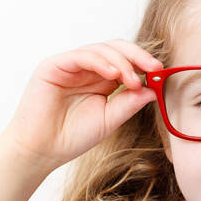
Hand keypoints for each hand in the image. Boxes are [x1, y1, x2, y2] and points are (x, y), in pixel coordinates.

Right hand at [2, 40, 163, 169]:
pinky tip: (113, 74)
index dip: (143, 63)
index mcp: (101, 81)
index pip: (126, 62)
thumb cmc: (71, 137)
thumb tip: (154, 89)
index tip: (160, 73)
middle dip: (137, 56)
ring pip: (101, 50)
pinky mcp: (54, 66)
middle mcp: (87, 70)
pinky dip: (100, 62)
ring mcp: (70, 66)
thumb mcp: (109, 120)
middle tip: (154, 68)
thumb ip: (129, 104)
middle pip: (116, 49)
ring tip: (132, 80)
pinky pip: (81, 56)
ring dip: (121, 62)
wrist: (41, 151)